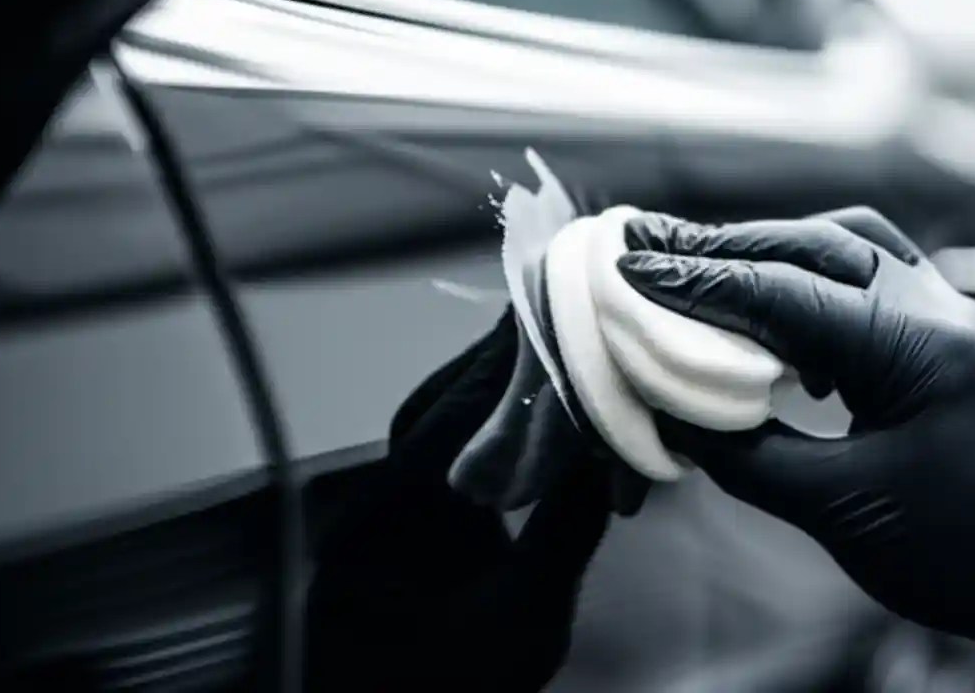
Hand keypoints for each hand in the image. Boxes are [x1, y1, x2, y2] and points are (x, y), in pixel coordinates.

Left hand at [305, 310, 610, 691]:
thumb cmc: (462, 683)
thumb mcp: (532, 614)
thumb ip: (566, 528)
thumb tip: (602, 450)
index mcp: (396, 513)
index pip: (454, 411)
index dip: (501, 360)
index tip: (542, 317)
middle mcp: (372, 503)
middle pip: (432, 409)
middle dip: (490, 369)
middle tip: (547, 333)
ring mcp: (372, 519)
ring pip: (424, 434)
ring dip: (477, 400)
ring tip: (535, 373)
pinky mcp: (383, 535)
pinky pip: (425, 465)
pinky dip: (467, 437)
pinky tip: (506, 434)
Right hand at [616, 207, 974, 689]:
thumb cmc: (965, 559)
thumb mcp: (837, 511)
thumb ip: (744, 455)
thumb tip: (671, 413)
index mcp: (920, 350)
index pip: (783, 293)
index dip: (697, 281)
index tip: (629, 270)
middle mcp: (942, 313)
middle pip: (814, 248)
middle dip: (723, 248)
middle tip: (646, 248)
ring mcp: (952, 317)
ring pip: (848, 248)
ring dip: (771, 254)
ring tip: (702, 271)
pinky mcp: (949, 336)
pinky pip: (872, 279)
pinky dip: (810, 282)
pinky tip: (773, 318)